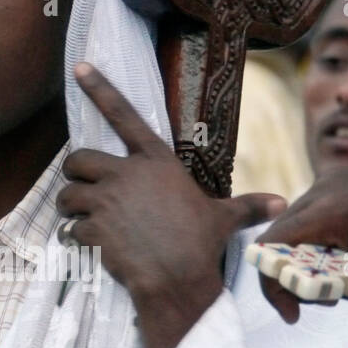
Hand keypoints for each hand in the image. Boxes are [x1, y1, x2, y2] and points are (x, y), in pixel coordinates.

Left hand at [58, 63, 282, 347]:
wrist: (178, 281)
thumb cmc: (202, 246)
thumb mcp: (223, 219)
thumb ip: (245, 206)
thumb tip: (280, 203)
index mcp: (156, 163)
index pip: (125, 116)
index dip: (101, 88)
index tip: (80, 66)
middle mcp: (126, 174)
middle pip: (78, 158)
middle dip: (75, 174)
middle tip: (82, 189)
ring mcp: (105, 200)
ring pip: (67, 194)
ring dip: (69, 207)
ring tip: (84, 221)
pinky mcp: (91, 227)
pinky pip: (68, 227)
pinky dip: (73, 237)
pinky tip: (89, 247)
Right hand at [256, 169, 347, 322]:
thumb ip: (327, 285)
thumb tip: (292, 295)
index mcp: (330, 213)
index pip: (271, 245)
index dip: (271, 282)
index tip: (291, 313)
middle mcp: (319, 191)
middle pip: (277, 235)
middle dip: (289, 273)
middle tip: (320, 300)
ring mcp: (324, 181)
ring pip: (288, 225)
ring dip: (299, 255)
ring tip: (333, 277)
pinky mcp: (331, 179)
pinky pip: (305, 214)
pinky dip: (310, 238)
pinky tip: (335, 253)